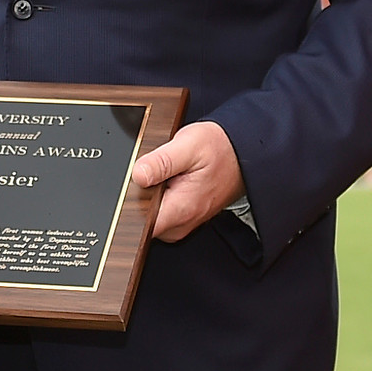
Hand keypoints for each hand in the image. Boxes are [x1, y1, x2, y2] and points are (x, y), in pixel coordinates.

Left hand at [131, 121, 245, 241]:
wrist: (242, 154)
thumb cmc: (220, 148)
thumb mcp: (189, 145)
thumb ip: (161, 161)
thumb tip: (137, 175)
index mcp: (181, 209)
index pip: (141, 225)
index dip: (129, 206)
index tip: (136, 186)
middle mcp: (182, 222)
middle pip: (142, 221)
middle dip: (140, 197)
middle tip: (157, 172)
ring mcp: (183, 222)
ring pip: (150, 217)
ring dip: (151, 197)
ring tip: (167, 174)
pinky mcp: (184, 218)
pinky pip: (161, 213)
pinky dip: (159, 197)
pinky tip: (169, 180)